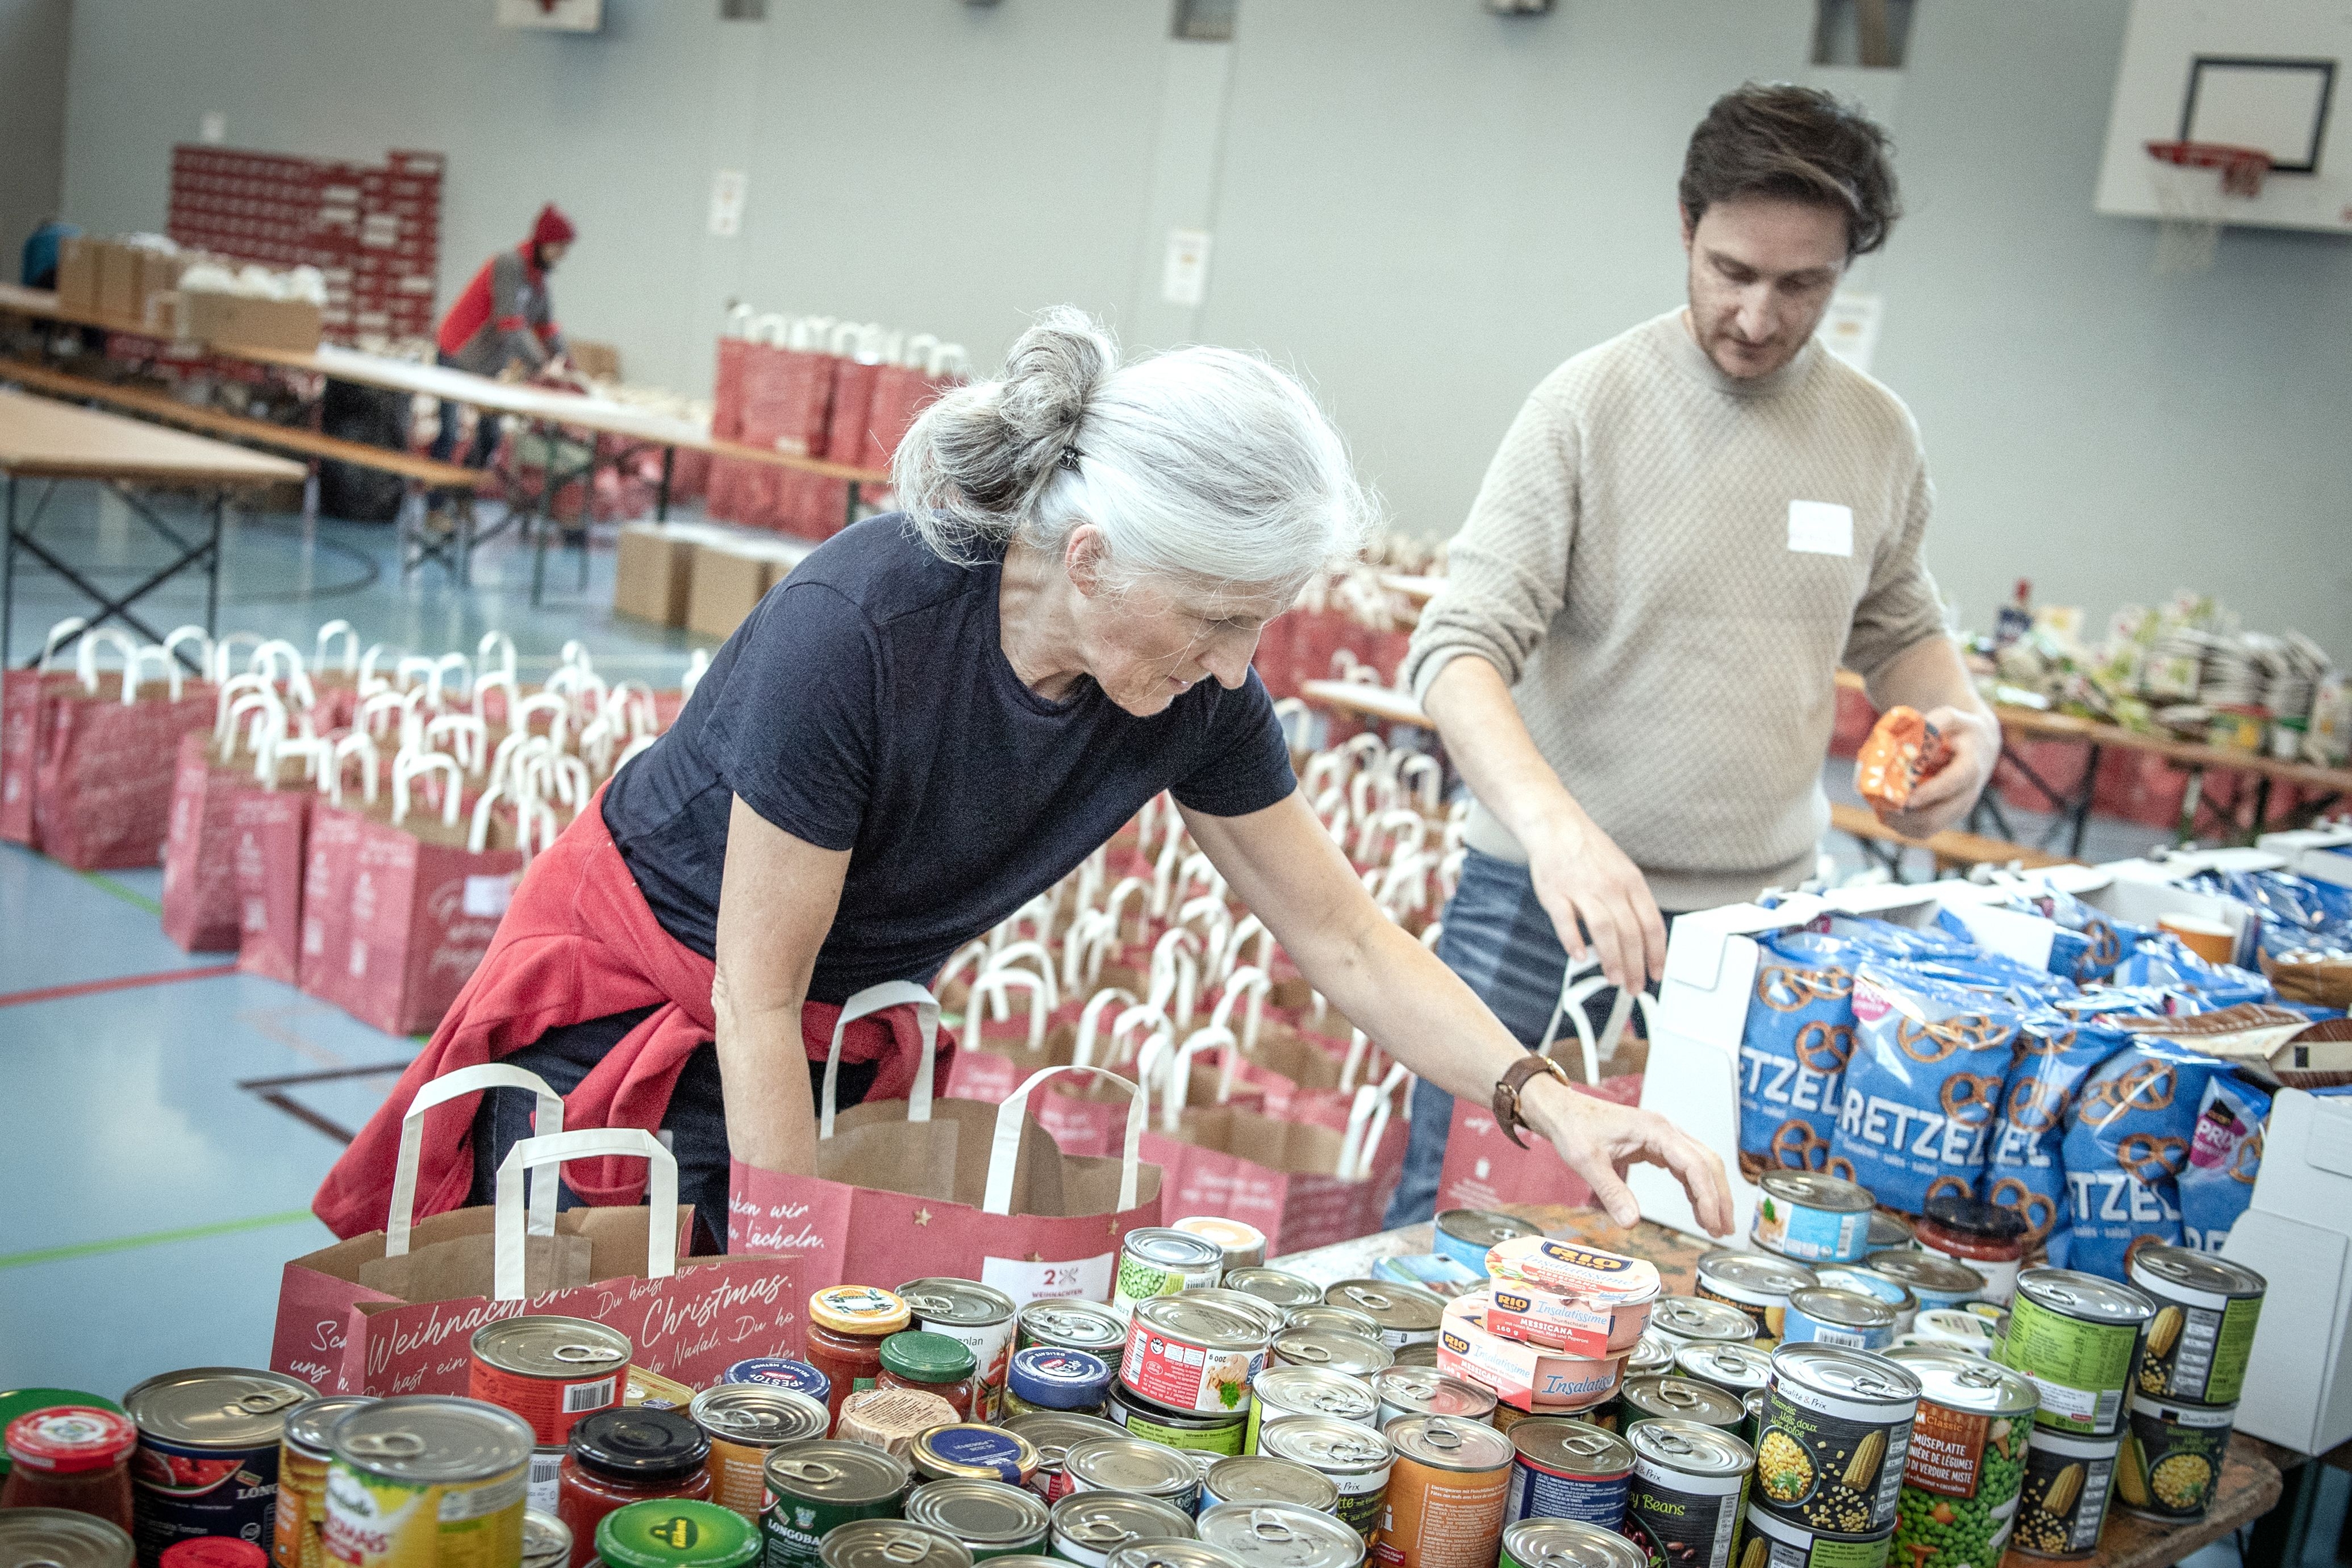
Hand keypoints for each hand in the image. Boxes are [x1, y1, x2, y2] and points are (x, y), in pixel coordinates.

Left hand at [1523, 1075, 1732, 1235]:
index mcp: (1655, 1130)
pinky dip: (1695, 1189)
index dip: (1708, 1196)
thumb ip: (1611, 1191)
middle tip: (1723, 1230)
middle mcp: (1666, 1131)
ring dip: (1712, 1194)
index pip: (1695, 1164)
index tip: (1712, 1223)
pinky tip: (1698, 1209)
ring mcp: (1664, 1137)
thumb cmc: (1573, 1128)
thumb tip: (1631, 1223)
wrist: (1562, 1111)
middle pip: (1707, 1163)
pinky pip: (1686, 1167)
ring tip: (1716, 1226)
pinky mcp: (1657, 1145)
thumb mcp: (1587, 1161)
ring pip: (1701, 1164)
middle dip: (1720, 1197)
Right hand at [1526, 805, 1665, 990]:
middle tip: (1634, 986)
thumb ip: (1631, 902)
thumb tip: (1640, 938)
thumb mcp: (1622, 870)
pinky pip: (1566, 921)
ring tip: (1614, 979)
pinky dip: (1574, 941)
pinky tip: (1579, 957)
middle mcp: (1610, 887)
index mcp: (1631, 882)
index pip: (1652, 924)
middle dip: (1635, 965)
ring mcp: (1582, 890)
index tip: (1657, 973)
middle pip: (1630, 933)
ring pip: (1603, 930)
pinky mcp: (1555, 893)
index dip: (1657, 953)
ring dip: (1611, 959)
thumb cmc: (1589, 852)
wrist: (1556, 826)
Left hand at [1873, 706, 1997, 838]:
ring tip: (1879, 810)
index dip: (1929, 793)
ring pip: (1929, 828)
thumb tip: (1907, 734)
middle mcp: (1967, 793)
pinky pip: (1925, 831)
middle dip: (1907, 815)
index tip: (1907, 800)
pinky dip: (1904, 827)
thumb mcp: (1951, 717)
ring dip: (1901, 823)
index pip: (1951, 784)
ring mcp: (1957, 808)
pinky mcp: (1948, 816)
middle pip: (1937, 816)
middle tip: (1881, 807)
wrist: (1979, 746)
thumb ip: (1934, 721)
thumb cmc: (1959, 729)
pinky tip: (1887, 816)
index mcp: (1969, 768)